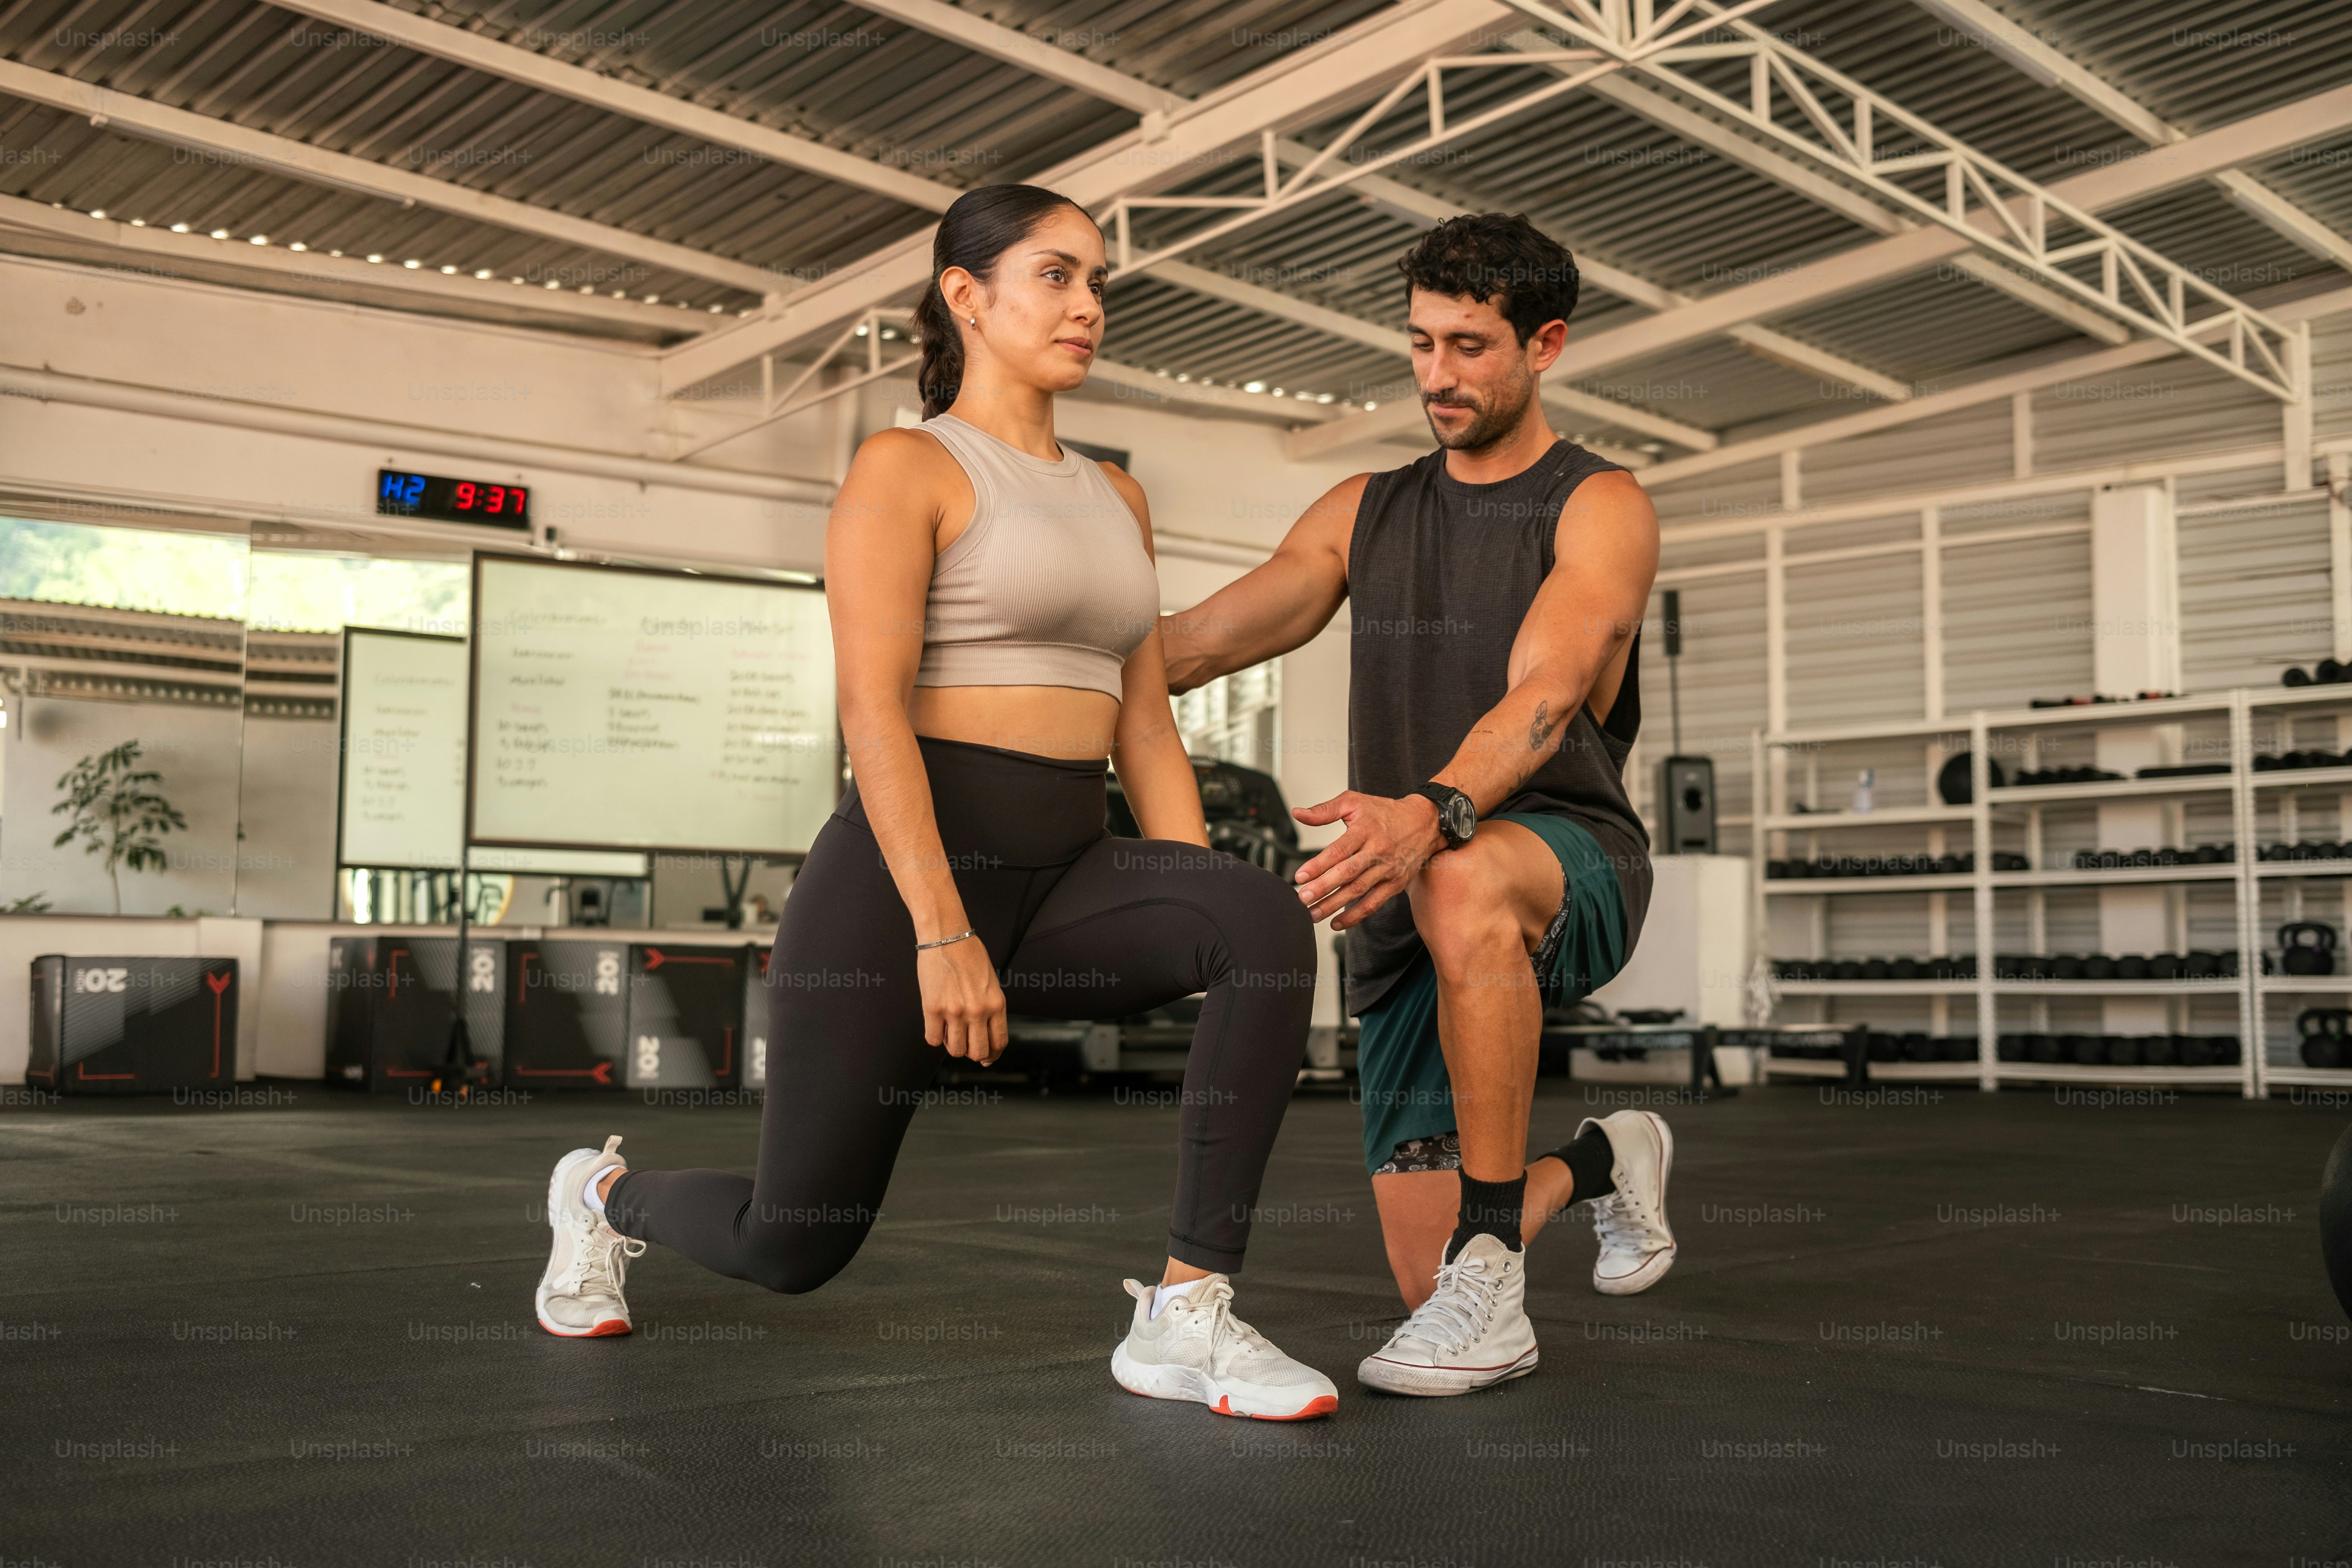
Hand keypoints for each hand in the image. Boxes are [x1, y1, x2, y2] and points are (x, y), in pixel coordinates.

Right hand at [918, 935, 1006, 1064]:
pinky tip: (936, 1026)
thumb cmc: (969, 954)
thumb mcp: (991, 983)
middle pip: (977, 1052)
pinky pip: (933, 1039)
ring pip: (955, 1050)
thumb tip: (985, 1032)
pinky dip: (935, 1037)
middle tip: (966, 1044)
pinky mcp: (933, 1009)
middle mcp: (978, 1011)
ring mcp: (955, 1012)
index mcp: (996, 1004)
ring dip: (952, 1046)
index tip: (986, 1058)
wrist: (947, 937)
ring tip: (950, 1032)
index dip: (992, 1055)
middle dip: (972, 1053)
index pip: (999, 1042)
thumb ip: (990, 1008)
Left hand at [1289, 791, 1447, 928]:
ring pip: (1358, 891)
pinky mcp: (1395, 884)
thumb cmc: (1385, 813)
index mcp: (1366, 830)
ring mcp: (1388, 869)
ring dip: (1334, 905)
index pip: (1339, 850)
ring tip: (1313, 913)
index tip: (1300, 876)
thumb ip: (1325, 810)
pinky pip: (1373, 903)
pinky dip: (1355, 915)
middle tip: (1303, 899)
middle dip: (1323, 888)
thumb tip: (1298, 814)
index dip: (1319, 864)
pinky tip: (1337, 922)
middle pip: (1348, 873)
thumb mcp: (1355, 802)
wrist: (1425, 822)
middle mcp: (1378, 850)